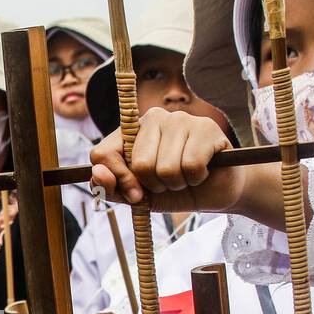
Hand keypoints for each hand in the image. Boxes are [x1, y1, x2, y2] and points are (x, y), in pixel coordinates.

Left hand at [90, 108, 249, 214]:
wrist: (215, 192)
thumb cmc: (174, 189)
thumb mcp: (136, 196)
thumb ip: (110, 189)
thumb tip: (98, 174)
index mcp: (130, 131)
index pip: (103, 153)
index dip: (118, 181)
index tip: (135, 194)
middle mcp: (154, 118)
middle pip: (139, 164)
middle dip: (155, 185)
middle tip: (168, 181)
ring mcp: (181, 119)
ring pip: (166, 168)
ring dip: (177, 183)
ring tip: (185, 176)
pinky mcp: (206, 127)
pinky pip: (191, 166)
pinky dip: (196, 178)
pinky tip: (202, 171)